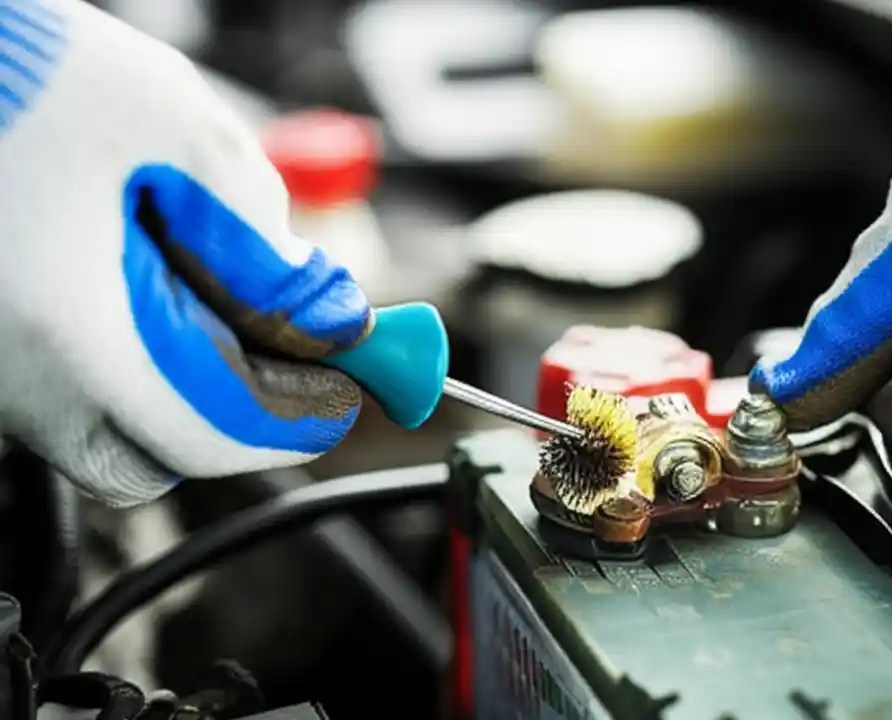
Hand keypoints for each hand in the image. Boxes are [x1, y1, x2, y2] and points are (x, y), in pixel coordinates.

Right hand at [0, 0, 371, 505]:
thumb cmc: (28, 70)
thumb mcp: (176, 132)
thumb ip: (259, 240)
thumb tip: (327, 316)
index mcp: (71, 336)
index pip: (215, 433)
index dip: (304, 414)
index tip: (357, 379)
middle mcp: (13, 378)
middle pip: (154, 458)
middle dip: (237, 415)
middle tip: (295, 343)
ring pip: (102, 429)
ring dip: (180, 385)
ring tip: (214, 285)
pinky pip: (60, 388)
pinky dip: (124, 355)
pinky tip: (147, 274)